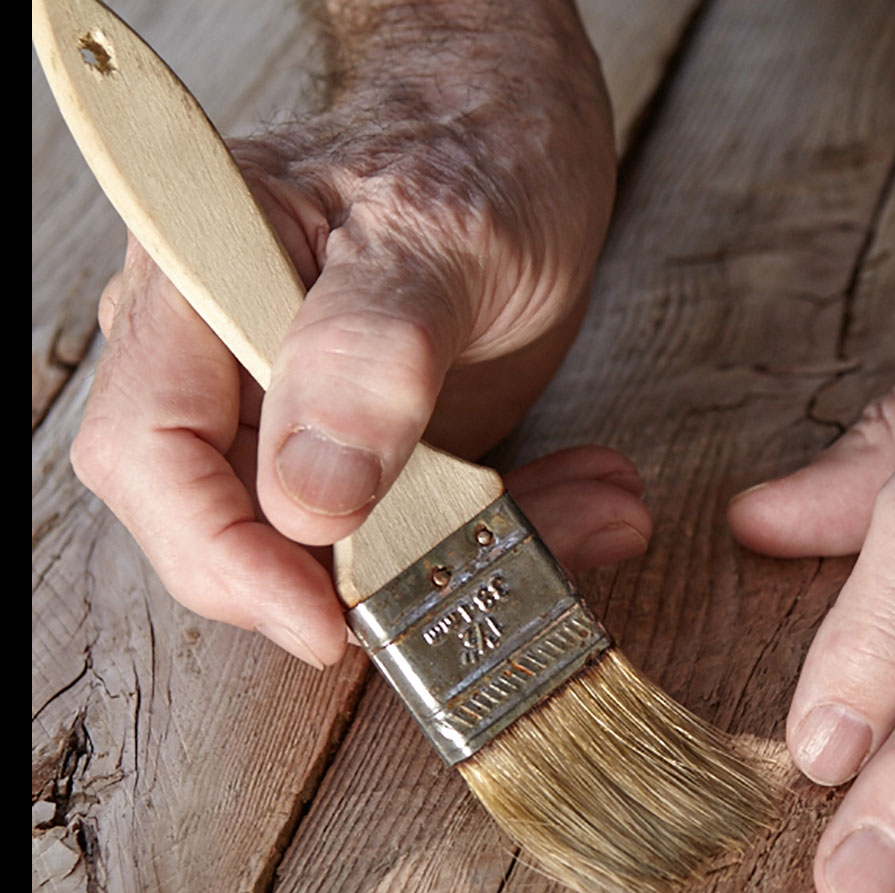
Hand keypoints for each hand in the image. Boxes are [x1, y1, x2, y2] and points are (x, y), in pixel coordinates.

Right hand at [70, 0, 639, 666]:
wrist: (526, 120)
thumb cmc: (472, 139)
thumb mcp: (439, 230)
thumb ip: (371, 352)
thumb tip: (307, 502)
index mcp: (201, 282)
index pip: (151, 451)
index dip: (221, 556)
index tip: (325, 619)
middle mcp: (231, 357)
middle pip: (241, 524)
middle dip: (375, 576)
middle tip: (498, 572)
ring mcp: (305, 409)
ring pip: (355, 545)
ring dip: (476, 557)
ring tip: (594, 517)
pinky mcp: (379, 444)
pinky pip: (426, 522)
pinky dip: (513, 530)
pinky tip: (592, 503)